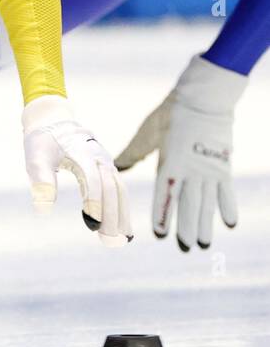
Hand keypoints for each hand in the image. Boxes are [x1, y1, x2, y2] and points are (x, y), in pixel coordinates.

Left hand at [23, 95, 131, 245]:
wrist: (54, 121)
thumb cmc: (42, 142)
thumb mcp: (35, 157)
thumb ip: (41, 180)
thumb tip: (43, 209)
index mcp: (82, 153)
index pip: (93, 180)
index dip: (94, 202)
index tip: (92, 225)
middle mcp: (99, 158)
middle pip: (111, 188)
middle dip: (112, 215)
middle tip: (109, 242)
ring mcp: (106, 163)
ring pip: (120, 191)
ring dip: (121, 215)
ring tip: (120, 241)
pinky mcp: (108, 169)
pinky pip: (120, 190)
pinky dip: (123, 209)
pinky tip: (124, 229)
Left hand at [115, 55, 243, 250]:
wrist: (204, 98)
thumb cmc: (171, 114)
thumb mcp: (147, 132)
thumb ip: (133, 152)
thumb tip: (115, 164)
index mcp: (170, 163)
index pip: (165, 195)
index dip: (163, 214)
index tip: (160, 233)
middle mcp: (190, 171)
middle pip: (189, 204)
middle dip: (186, 227)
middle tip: (185, 248)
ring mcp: (209, 169)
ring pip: (208, 202)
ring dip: (206, 224)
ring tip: (204, 244)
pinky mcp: (223, 165)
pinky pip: (227, 190)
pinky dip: (228, 206)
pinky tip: (230, 224)